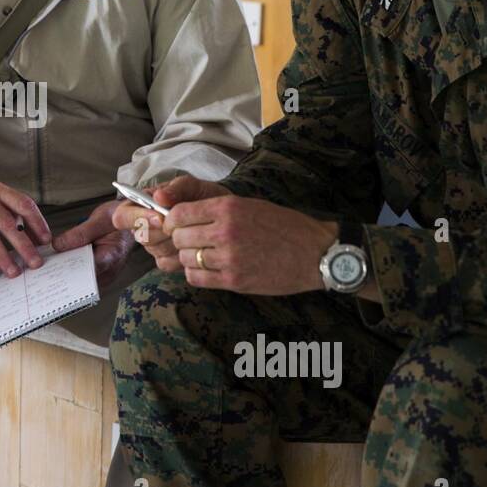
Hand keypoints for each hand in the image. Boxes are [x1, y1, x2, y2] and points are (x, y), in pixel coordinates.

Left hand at [52, 200, 134, 287]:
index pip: (86, 270)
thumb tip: (58, 245)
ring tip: (51, 263)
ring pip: (81, 280)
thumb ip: (79, 234)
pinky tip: (61, 261)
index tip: (51, 268)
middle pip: (81, 279)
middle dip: (63, 273)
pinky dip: (72, 268)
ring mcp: (106, 274)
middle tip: (46, 267)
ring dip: (67, 271)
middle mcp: (111, 270)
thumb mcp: (99, 219)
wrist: (131, 219)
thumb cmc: (119, 218)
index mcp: (112, 256)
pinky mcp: (101, 273)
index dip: (66, 270)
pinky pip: (84, 275)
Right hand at [111, 175, 230, 272]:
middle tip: (183, 224)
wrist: (222, 215)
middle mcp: (143, 225)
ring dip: (174, 242)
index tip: (160, 217)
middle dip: (163, 231)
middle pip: (140, 236)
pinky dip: (180, 255)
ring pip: (153, 250)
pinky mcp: (165, 259)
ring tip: (192, 231)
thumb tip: (158, 196)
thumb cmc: (203, 197)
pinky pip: (165, 263)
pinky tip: (193, 245)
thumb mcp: (192, 186)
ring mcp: (153, 244)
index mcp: (141, 204)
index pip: (121, 216)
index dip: (137, 218)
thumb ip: (176, 188)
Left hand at [164, 194, 338, 294]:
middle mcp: (225, 232)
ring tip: (202, 255)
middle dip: (179, 239)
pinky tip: (208, 269)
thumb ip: (218, 210)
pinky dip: (196, 274)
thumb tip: (184, 215)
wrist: (315, 254)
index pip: (179, 213)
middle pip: (179, 237)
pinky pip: (197, 278)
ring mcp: (229, 258)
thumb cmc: (285, 226)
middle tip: (188, 241)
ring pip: (186, 258)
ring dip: (189, 257)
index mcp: (228, 208)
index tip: (174, 224)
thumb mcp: (251, 205)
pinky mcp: (234, 280)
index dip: (171, 220)